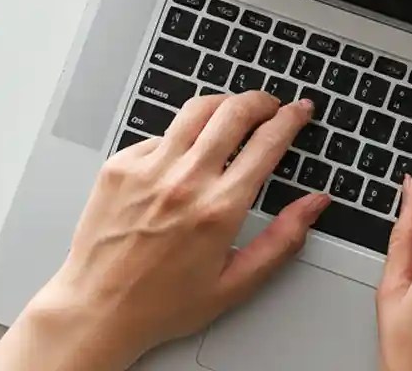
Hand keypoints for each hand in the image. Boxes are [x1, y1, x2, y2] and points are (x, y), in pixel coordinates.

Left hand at [0, 92, 329, 370]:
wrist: (96, 310)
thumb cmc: (163, 304)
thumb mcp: (237, 282)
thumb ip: (283, 239)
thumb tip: (315, 204)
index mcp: (219, 209)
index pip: (267, 142)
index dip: (291, 119)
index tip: (300, 111)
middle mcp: (184, 182)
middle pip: (234, 111)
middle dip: (261, 101)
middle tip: (271, 105)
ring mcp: (148, 169)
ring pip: (196, 109)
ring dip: (224, 103)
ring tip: (233, 113)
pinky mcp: (120, 166)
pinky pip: (161, 134)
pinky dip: (182, 134)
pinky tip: (186, 152)